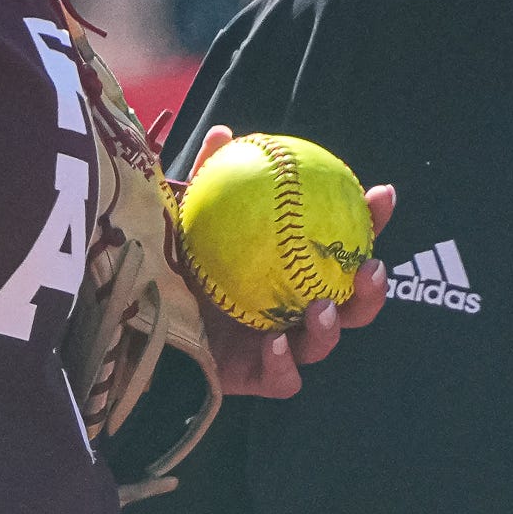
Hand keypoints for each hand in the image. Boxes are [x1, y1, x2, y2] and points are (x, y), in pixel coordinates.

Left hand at [188, 124, 395, 399]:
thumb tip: (226, 133)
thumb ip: (208, 179)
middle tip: (371, 267)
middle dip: (371, 291)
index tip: (381, 195)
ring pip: (322, 344)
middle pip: (351, 306)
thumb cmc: (164, 261)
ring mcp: (276, 348)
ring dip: (331, 326)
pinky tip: (276, 341)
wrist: (130, 315)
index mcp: (289, 271)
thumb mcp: (184, 214)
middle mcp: (290, 310)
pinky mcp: (252, 380)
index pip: (340, 247)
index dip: (370, 224)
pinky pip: (281, 379)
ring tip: (322, 307)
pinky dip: (283, 362)